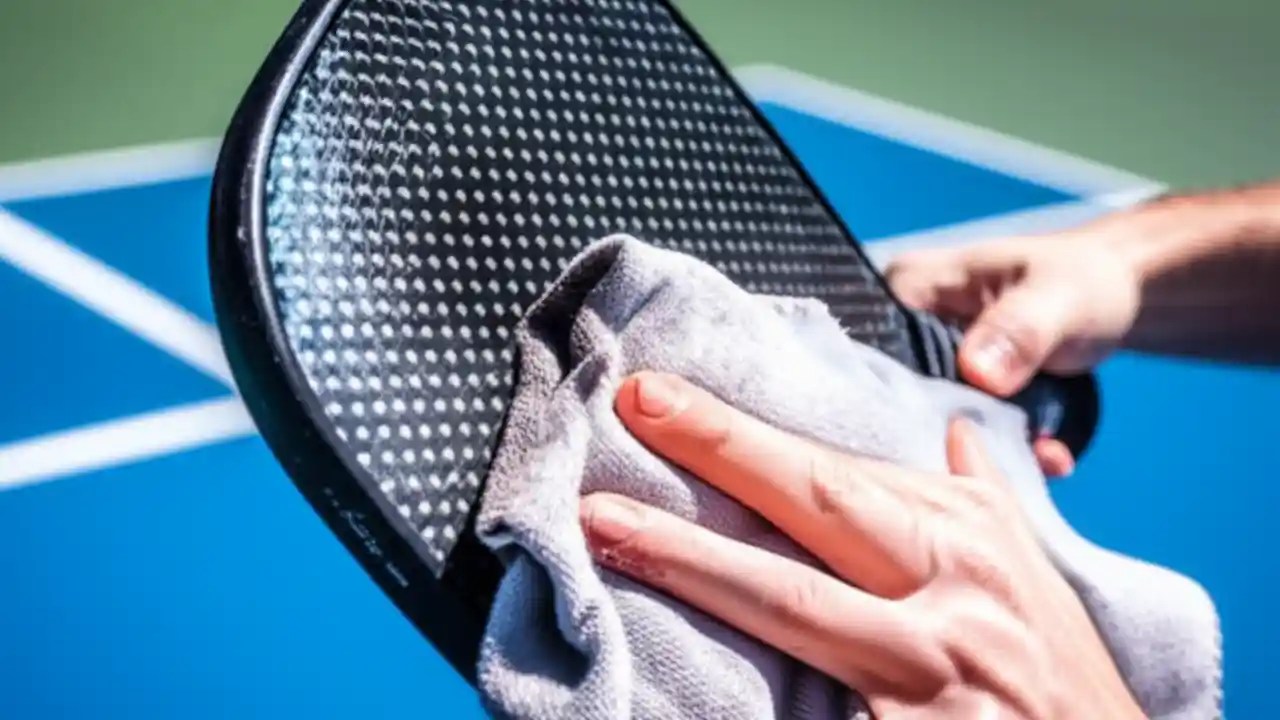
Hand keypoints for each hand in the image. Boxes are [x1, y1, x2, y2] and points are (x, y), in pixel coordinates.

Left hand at [580, 372, 1143, 719]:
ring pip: (795, 600)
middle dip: (723, 448)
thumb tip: (957, 428)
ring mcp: (934, 666)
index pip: (838, 469)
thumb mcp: (1025, 570)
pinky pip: (813, 707)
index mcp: (967, 532)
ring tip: (605, 527)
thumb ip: (981, 498)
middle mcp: (954, 584)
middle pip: (820, 501)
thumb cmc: (1055, 666)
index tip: (663, 398)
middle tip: (634, 404)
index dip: (745, 435)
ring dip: (692, 560)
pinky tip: (664, 668)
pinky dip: (739, 687)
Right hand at [885, 228, 1141, 476]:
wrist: (1118, 298)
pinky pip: (965, 436)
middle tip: (1008, 459)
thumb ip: (1021, 329)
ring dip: (987, 450)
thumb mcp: (1060, 297)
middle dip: (954, 436)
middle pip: (899, 399)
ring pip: (935, 425)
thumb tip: (978, 373)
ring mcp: (930, 367)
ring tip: (1042, 457)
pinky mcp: (957, 397)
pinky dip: (1005, 453)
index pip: (875, 355)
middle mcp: (904, 329)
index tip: (959, 433)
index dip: (905, 401)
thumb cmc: (1083, 280)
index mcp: (907, 287)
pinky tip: (1048, 455)